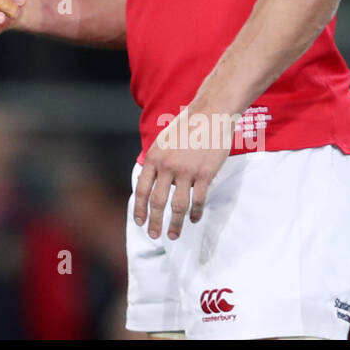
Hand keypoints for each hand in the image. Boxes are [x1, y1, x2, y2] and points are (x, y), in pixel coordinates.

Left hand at [133, 106, 232, 239]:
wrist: (210, 114)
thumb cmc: (187, 126)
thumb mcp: (163, 141)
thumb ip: (156, 162)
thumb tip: (151, 183)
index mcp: (153, 157)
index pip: (142, 189)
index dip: (140, 208)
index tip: (139, 222)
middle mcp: (167, 166)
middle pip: (158, 201)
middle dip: (154, 221)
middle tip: (154, 235)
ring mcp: (186, 171)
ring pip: (178, 205)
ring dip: (175, 223)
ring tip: (173, 235)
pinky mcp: (205, 173)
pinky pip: (198, 199)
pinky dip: (195, 212)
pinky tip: (194, 219)